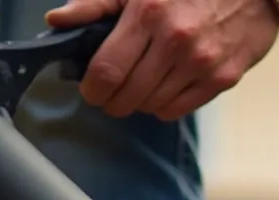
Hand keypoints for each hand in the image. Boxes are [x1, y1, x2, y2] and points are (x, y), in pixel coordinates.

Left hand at [47, 0, 278, 120]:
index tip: (91, 89)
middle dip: (112, 100)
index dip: (92, 89)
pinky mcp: (222, 78)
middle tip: (111, 93)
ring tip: (140, 85)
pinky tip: (163, 88)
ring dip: (139, 102)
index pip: (106, 71)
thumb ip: (96, 3)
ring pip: (151, 106)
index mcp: (148, 12)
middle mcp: (175, 40)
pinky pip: (178, 110)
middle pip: (127, 96)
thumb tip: (56, 20)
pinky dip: (164, 105)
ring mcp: (201, 62)